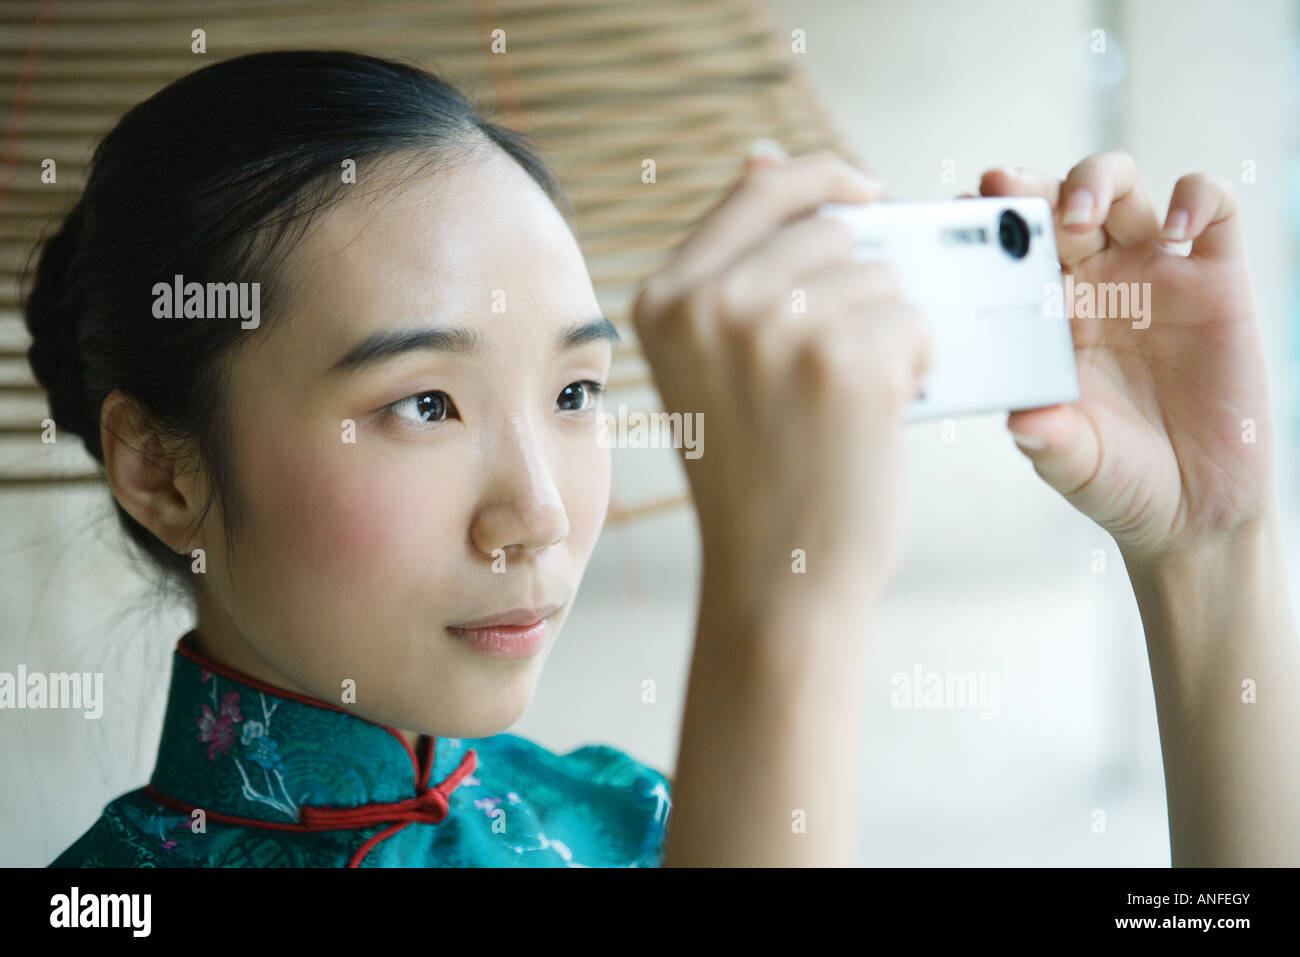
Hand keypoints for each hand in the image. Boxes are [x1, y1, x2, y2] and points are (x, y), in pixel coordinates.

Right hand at [632, 149, 930, 606]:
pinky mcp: (846, 363)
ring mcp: (777, 329)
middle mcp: (710, 303)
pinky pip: (913, 318)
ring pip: (881, 275)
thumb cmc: (753, 475)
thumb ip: (733, 264)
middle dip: (862, 281)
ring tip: (860, 395)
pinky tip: (885, 411)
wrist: (775, 579)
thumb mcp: (710, 362)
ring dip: (890, 327)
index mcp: (664, 299)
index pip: (760, 188)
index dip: (824, 180)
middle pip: (831, 229)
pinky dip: (917, 362)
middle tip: (854, 349)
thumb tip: (762, 155)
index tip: (866, 195)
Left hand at [978, 151, 1274, 563]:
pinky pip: (1214, 212)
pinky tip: (1177, 231)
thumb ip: (1048, 441)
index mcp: (1044, 315)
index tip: (955, 211)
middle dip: (1027, 187)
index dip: (982, 224)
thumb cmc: (1119, 478)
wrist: (1196, 508)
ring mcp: (1154, 275)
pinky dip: (1197, 199)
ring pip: (1121, 188)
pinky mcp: (1219, 280)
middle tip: (1005, 192)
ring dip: (1095, 182)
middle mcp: (1094, 284)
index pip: (1006, 251)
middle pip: (1055, 202)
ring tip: (1079, 216)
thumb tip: (1021, 421)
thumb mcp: (1074, 464)